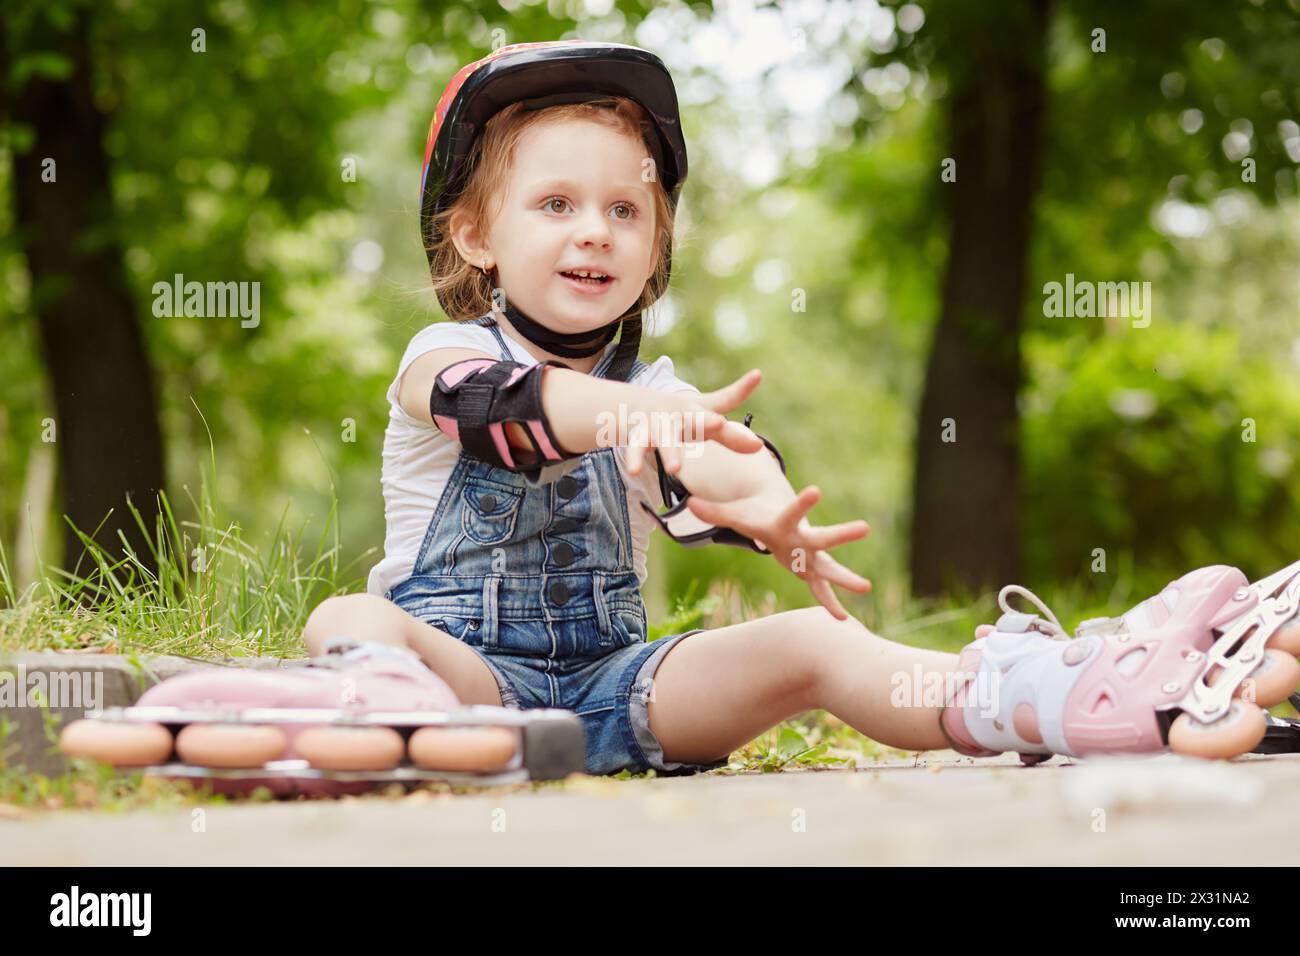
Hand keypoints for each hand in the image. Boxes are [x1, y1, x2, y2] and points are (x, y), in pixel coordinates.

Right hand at [625, 370, 764, 477]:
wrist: (636, 409)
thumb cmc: (681, 420)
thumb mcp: (705, 425)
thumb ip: (731, 437)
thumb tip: (759, 447)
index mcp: (699, 410)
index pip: (724, 400)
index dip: (741, 389)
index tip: (757, 375)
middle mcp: (680, 413)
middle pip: (694, 420)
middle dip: (704, 423)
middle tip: (718, 424)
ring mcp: (658, 424)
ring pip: (664, 437)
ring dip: (669, 452)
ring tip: (676, 469)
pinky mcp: (638, 435)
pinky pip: (636, 448)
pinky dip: (634, 458)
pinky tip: (633, 471)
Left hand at [684, 483, 871, 619]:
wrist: (778, 512)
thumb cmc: (754, 514)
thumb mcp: (735, 514)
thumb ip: (714, 512)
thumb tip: (688, 502)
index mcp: (783, 523)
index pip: (792, 512)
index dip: (802, 503)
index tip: (817, 489)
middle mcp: (801, 539)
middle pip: (822, 538)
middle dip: (841, 535)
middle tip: (864, 527)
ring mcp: (809, 557)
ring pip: (829, 567)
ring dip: (845, 578)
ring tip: (866, 587)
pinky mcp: (809, 572)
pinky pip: (821, 590)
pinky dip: (829, 604)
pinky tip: (842, 621)